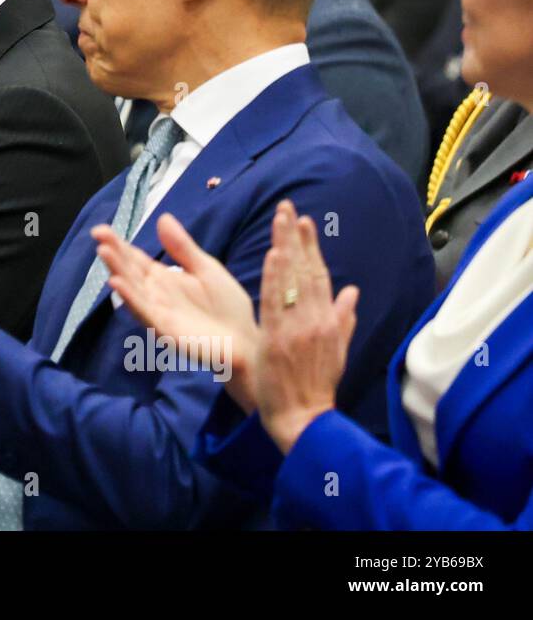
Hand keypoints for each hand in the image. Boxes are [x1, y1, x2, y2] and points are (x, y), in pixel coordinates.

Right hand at [96, 212, 259, 409]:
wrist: (247, 341)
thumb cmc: (227, 307)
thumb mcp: (206, 268)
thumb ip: (182, 247)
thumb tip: (162, 218)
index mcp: (163, 278)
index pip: (135, 258)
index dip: (118, 244)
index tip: (101, 230)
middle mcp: (155, 294)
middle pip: (129, 270)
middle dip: (113, 253)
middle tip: (97, 234)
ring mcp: (158, 312)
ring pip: (132, 289)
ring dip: (117, 272)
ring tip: (104, 252)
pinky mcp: (166, 329)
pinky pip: (144, 312)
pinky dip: (130, 298)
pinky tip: (117, 284)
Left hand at [254, 201, 358, 452]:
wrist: (305, 417)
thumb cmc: (317, 386)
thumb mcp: (337, 351)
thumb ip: (344, 319)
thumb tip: (352, 291)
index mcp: (328, 321)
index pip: (320, 276)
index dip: (313, 248)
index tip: (306, 222)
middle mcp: (315, 320)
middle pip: (306, 271)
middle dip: (298, 238)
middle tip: (290, 208)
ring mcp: (296, 328)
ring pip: (291, 281)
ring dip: (285, 247)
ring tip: (281, 220)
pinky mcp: (277, 339)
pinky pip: (275, 303)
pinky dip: (275, 278)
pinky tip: (273, 255)